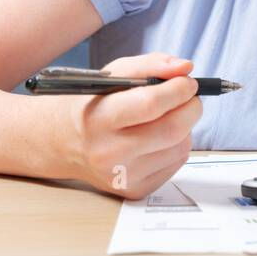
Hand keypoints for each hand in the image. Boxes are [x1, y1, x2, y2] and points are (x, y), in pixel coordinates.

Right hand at [62, 51, 200, 199]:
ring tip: (167, 117)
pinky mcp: (136, 190)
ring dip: (186, 127)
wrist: (64, 143)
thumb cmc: (94, 103)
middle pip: (172, 130)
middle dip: (191, 108)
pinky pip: (176, 163)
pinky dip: (178, 145)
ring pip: (180, 147)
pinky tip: (159, 138)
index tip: (188, 82)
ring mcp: (122, 175)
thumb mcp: (114, 74)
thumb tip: (185, 67)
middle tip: (190, 97)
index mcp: (98, 119)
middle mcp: (108, 152)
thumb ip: (151, 65)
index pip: (150, 104)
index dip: (178, 90)